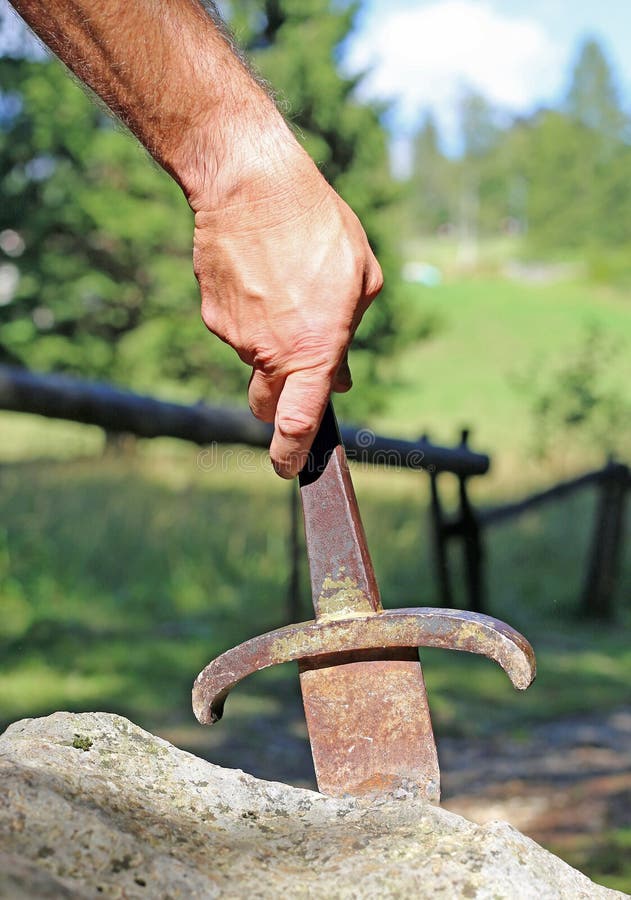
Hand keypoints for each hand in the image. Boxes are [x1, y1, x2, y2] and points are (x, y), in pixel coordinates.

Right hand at [190, 134, 382, 477]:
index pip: (298, 423)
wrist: (252, 186)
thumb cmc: (319, 228)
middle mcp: (269, 353)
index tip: (288, 469)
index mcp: (314, 350)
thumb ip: (350, 336)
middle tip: (295, 365)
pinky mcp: (211, 313)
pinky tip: (260, 274)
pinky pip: (234, 327)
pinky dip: (248, 313)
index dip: (291, 454)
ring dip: (270, 339)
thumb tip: (340, 377)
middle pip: (266, 403)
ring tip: (286, 284)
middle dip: (279, 400)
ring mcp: (234, 335)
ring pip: (253, 358)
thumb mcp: (360, 280)